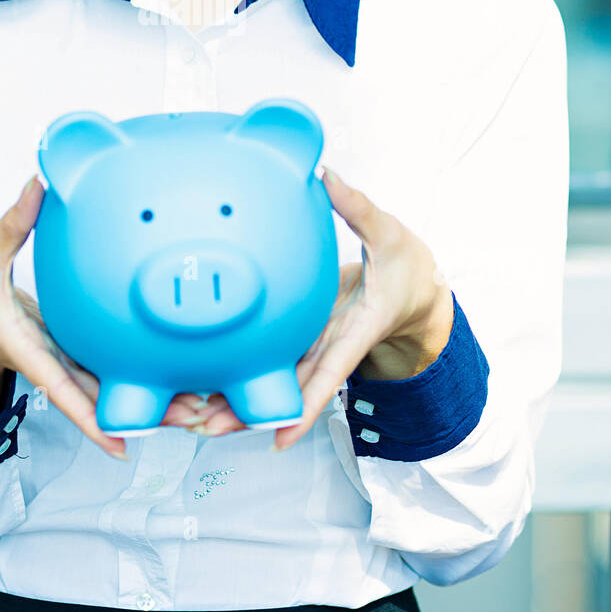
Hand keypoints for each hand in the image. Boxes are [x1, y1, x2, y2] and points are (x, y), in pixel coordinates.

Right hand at [0, 176, 212, 460]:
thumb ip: (15, 220)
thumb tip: (39, 179)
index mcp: (20, 343)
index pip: (59, 385)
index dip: (90, 418)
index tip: (121, 445)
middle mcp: (44, 359)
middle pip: (97, 397)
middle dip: (141, 414)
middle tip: (194, 420)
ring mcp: (57, 357)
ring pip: (106, 388)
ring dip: (148, 401)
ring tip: (199, 408)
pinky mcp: (65, 349)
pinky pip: (102, 369)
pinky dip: (133, 378)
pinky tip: (170, 381)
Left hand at [182, 167, 453, 450]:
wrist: (420, 291)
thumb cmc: (410, 268)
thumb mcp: (390, 235)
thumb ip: (358, 207)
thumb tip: (327, 175)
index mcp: (356, 329)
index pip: (329, 373)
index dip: (306, 407)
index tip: (280, 436)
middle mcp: (331, 346)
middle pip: (290, 390)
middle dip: (252, 413)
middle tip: (205, 428)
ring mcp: (315, 345)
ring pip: (274, 382)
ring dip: (236, 402)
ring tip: (190, 418)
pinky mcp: (303, 337)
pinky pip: (271, 362)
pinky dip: (242, 376)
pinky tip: (202, 385)